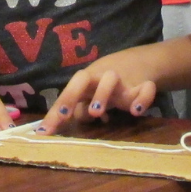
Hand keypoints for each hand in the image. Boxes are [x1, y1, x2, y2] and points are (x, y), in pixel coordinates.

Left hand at [39, 48, 157, 133]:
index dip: (57, 109)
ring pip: (110, 80)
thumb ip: (78, 108)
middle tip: (65, 117)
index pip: (67, 91)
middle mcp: (100, 77)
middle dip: (72, 96)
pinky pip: (145, 89)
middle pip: (82, 79)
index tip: (44, 131)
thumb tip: (57, 129)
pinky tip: (136, 111)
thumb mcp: (91, 93)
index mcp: (87, 80)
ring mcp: (121, 80)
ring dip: (101, 94)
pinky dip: (142, 99)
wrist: (142, 60)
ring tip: (97, 114)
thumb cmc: (107, 81)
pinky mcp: (142, 86)